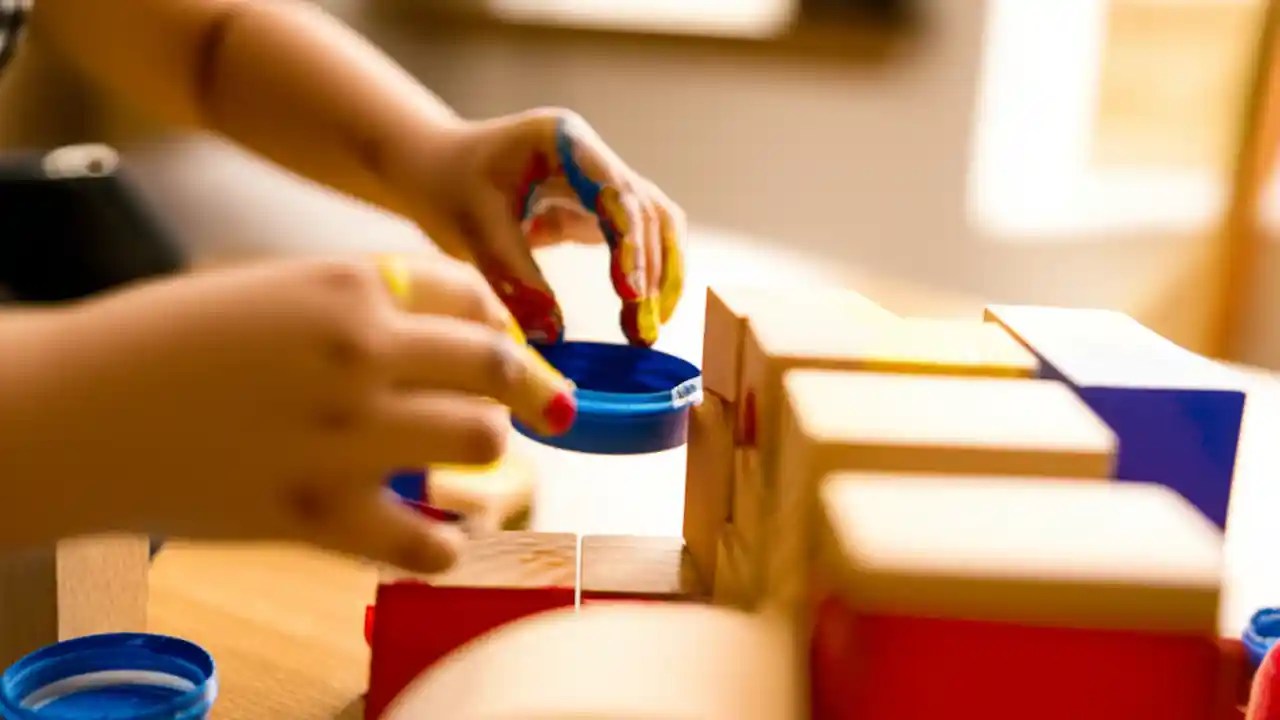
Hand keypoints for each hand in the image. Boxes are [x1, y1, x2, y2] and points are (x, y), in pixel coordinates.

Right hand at [10, 255, 574, 571]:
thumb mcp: (269, 289)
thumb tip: (440, 327)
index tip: (506, 346)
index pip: (473, 297)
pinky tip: (437, 538)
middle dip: (524, 387)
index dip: (500, 325)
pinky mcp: (315, 514)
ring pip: (479, 441)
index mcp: (347, 286)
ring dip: (487, 456)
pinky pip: (422, 540)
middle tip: (528, 407)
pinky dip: (442, 543)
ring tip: (467, 469)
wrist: (72, 407)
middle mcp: (359, 353)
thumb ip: (357, 304)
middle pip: (496, 366)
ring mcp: (343, 435)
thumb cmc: (163, 342)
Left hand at [395, 108, 686, 346]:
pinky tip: (639, 317)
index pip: (616, 192)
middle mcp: (592, 155)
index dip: (631, 244)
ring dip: (661, 275)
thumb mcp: (473, 234)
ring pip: (656, 224)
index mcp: (563, 141)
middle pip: (648, 210)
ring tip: (648, 330)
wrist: (432, 170)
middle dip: (652, 271)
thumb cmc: (445, 189)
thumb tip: (554, 335)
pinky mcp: (597, 206)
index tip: (631, 295)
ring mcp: (600, 179)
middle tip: (643, 330)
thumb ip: (515, 280)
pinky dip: (645, 275)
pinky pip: (638, 239)